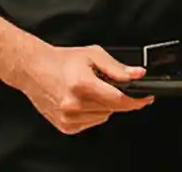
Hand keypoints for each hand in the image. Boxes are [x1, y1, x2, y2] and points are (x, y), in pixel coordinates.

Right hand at [14, 44, 152, 134]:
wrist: (34, 69)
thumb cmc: (62, 61)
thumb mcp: (93, 55)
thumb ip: (117, 68)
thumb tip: (138, 74)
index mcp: (82, 84)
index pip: (118, 99)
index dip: (136, 100)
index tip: (146, 98)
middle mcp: (74, 104)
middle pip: (112, 109)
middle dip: (119, 98)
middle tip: (109, 85)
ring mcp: (68, 117)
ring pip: (103, 117)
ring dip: (105, 106)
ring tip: (91, 90)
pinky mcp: (65, 126)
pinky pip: (91, 123)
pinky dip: (93, 114)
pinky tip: (83, 101)